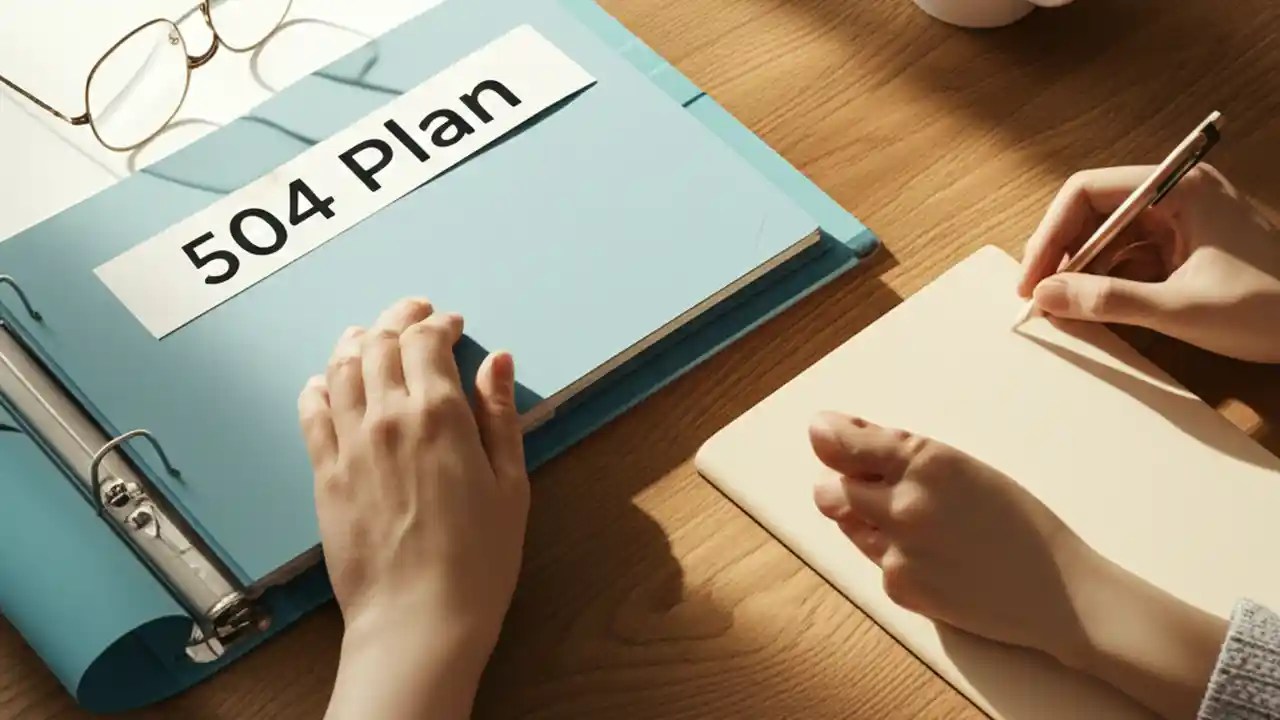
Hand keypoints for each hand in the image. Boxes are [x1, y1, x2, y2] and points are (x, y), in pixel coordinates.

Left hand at [299, 298, 529, 719]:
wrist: (418, 618)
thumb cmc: (478, 558)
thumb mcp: (510, 484)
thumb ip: (500, 415)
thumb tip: (496, 360)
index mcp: (439, 414)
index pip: (426, 342)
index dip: (439, 324)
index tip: (451, 325)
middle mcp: (386, 416)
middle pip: (380, 343)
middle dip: (398, 319)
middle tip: (414, 314)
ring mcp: (348, 443)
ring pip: (341, 368)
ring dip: (356, 342)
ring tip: (369, 336)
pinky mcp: (323, 473)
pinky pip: (311, 411)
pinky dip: (318, 384)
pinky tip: (326, 381)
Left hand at [807, 411, 1095, 665]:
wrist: (1060, 595)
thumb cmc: (1021, 523)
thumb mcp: (968, 470)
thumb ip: (907, 456)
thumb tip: (846, 438)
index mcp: (929, 461)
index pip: (845, 443)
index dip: (827, 435)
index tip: (821, 430)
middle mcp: (906, 503)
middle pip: (832, 488)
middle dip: (840, 483)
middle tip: (863, 483)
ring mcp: (899, 550)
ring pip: (848, 524)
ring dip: (862, 517)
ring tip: (910, 522)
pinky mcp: (900, 588)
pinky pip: (876, 560)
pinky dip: (893, 556)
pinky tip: (935, 559)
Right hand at [1019, 164, 1279, 363]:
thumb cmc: (1269, 308)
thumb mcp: (1182, 308)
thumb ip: (1109, 301)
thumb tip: (1046, 295)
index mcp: (1179, 188)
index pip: (1088, 190)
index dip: (1051, 234)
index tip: (1033, 278)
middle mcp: (1178, 195)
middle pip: (1094, 211)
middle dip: (1062, 253)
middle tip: (1040, 296)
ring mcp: (1185, 222)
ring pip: (1110, 236)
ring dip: (1082, 270)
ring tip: (1064, 308)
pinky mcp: (1189, 250)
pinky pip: (1132, 257)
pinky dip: (1108, 281)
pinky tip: (1096, 308)